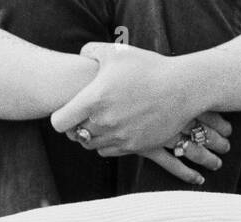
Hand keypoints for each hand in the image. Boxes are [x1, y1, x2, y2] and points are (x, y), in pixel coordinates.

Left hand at [50, 43, 230, 184]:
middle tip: (85, 115)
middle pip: (75, 136)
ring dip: (92, 136)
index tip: (68, 111)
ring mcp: (119, 137)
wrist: (181, 89)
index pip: (59, 123)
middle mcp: (103, 123)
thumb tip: (81, 57)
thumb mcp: (116, 51)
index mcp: (93, 100)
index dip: (60, 117)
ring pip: (91, 145)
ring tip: (100, 121)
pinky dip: (107, 143)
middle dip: (77, 126)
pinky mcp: (133, 148)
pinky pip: (108, 152)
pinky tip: (114, 129)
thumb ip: (90, 51)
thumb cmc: (148, 67)